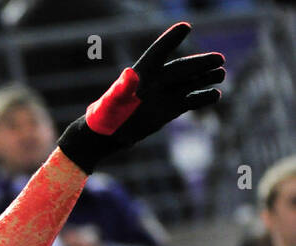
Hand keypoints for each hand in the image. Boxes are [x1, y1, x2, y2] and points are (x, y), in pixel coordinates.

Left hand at [57, 22, 224, 173]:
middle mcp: (157, 81)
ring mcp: (165, 94)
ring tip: (221, 74)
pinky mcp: (170, 109)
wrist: (109, 133)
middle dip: (200, 64)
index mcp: (143, 73)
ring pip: (190, 83)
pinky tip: (216, 95)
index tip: (185, 27)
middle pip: (182, 69)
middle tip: (219, 59)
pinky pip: (191, 101)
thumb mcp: (114, 100)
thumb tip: (129, 74)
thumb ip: (123, 87)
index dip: (171, 40)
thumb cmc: (108, 114)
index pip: (159, 52)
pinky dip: (203, 98)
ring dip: (206, 78)